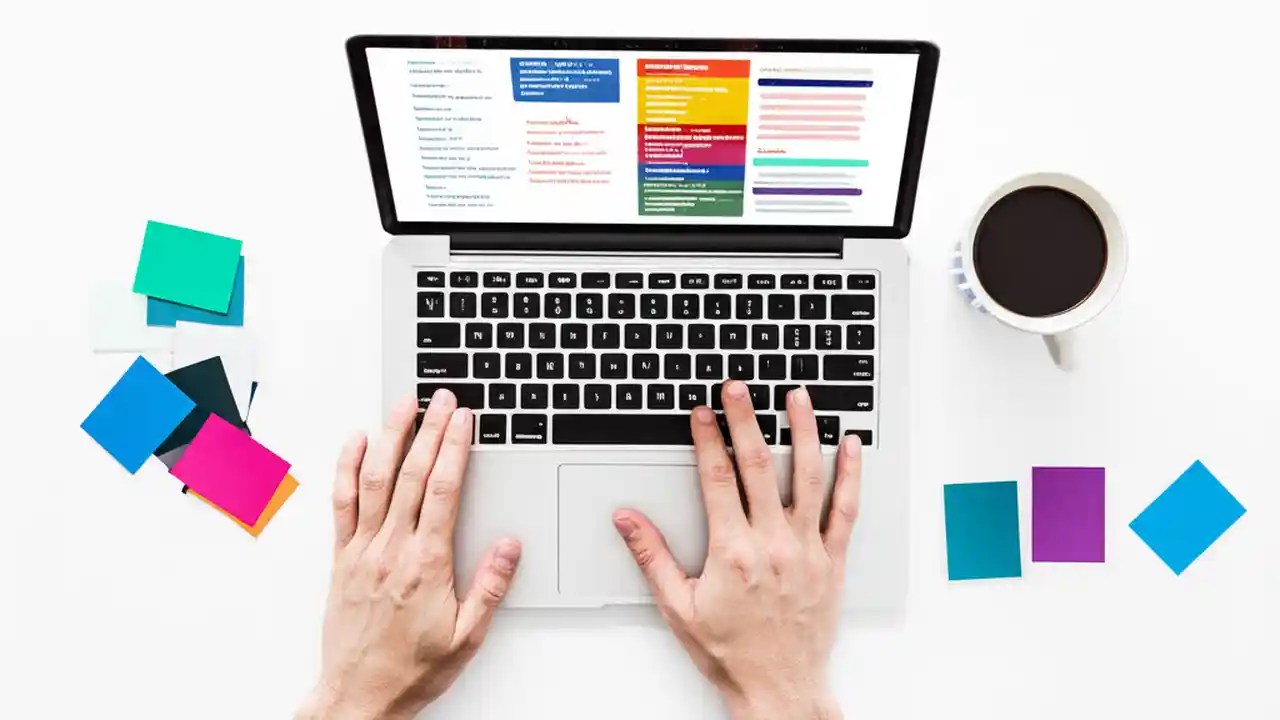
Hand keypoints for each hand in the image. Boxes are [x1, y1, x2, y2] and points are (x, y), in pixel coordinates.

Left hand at [296, 391, 521, 719]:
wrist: (358, 697)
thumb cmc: (411, 670)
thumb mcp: (467, 636)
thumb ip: (489, 586)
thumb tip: (509, 545)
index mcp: (426, 564)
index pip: (442, 491)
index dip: (454, 448)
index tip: (463, 419)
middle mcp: (391, 550)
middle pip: (411, 475)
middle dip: (428, 430)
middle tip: (441, 398)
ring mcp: (362, 550)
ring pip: (374, 480)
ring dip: (389, 437)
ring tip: (402, 406)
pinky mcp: (341, 558)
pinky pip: (341, 503)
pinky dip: (347, 468)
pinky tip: (355, 443)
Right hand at [613, 381, 861, 719]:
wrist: (778, 687)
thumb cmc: (731, 652)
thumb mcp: (678, 607)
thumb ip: (652, 557)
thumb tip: (627, 519)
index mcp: (733, 552)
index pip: (718, 479)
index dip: (708, 438)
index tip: (702, 411)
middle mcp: (772, 545)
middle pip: (759, 466)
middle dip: (747, 420)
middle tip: (740, 387)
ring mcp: (806, 550)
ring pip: (807, 478)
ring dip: (803, 432)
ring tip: (798, 398)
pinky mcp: (831, 560)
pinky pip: (844, 509)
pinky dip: (850, 475)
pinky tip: (850, 447)